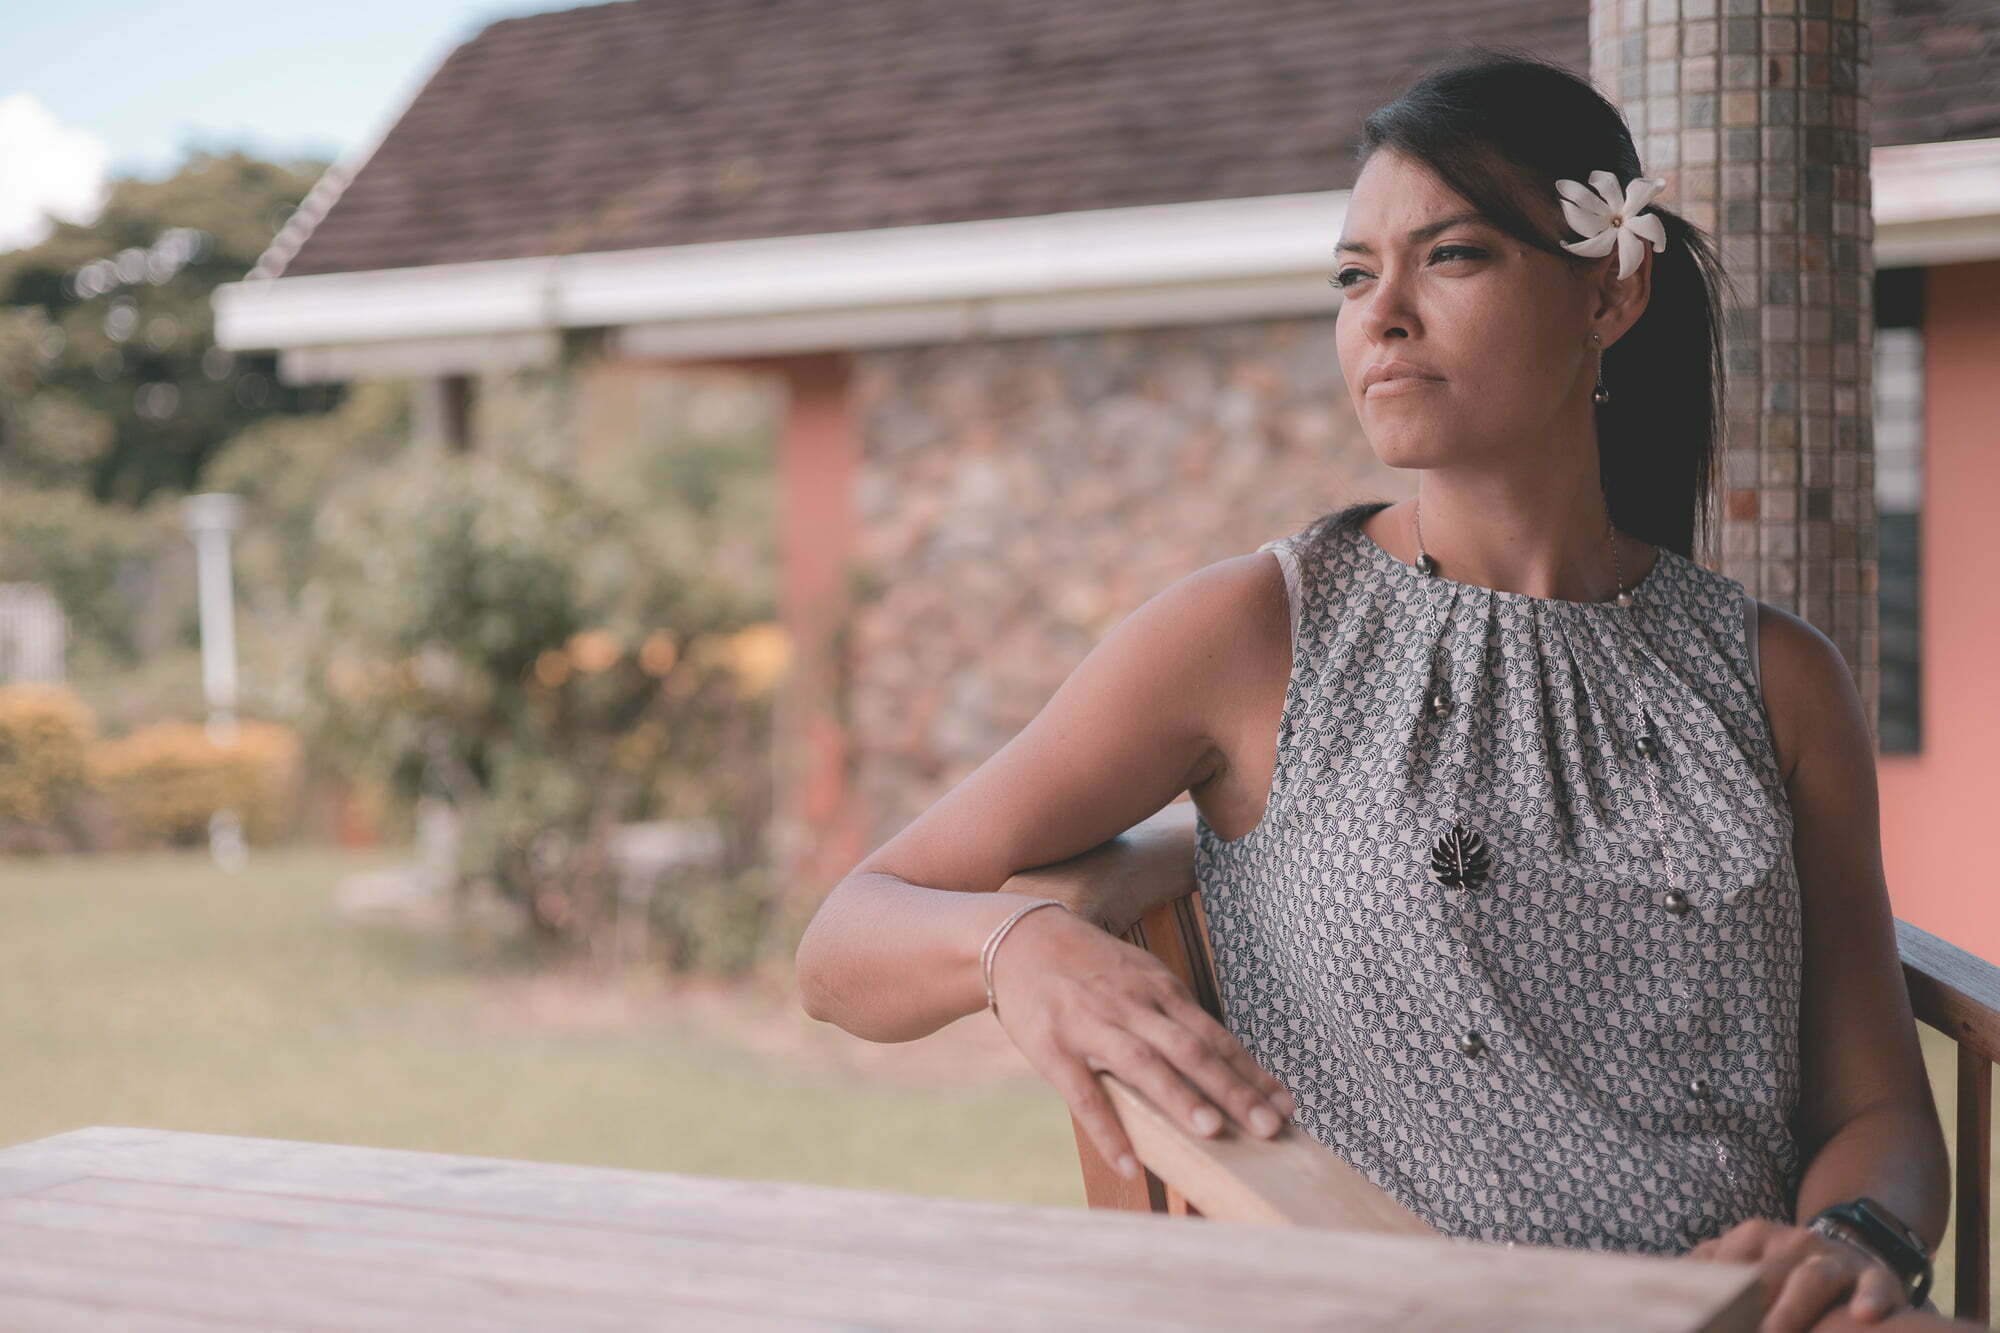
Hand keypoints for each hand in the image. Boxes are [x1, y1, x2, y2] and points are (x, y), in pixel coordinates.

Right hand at [985, 899, 1296, 1178]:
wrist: (1018, 940)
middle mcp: (1133, 1006)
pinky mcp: (1053, 1047)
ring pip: (1144, 1064)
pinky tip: (1129, 1163)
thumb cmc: (1088, 966)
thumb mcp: (1138, 975)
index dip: (1251, 1072)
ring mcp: (1092, 1025)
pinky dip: (1107, 1131)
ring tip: (1212, 1132)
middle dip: (1233, 1089)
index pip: (1215, 1036)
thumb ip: (1172, 1014)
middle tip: (1269, 1127)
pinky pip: (1084, 1094)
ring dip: (1180, 1098)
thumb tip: (1218, 1059)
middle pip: (1191, 1050)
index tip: (1286, 1104)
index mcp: (1159, 990)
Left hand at [1683, 1218, 1908, 1329]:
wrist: (1848, 1253)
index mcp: (1755, 1237)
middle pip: (1766, 1275)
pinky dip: (1870, 1299)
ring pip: (1813, 1280)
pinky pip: (1876, 1287)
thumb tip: (1656, 1291)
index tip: (1696, 1325)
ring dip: (1793, 1309)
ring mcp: (1835, 1259)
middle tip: (1729, 1332)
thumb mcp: (1745, 1263)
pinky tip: (1861, 1316)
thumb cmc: (1783, 1271)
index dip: (1711, 1298)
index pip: (1726, 1265)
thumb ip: (1707, 1272)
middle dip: (1748, 1308)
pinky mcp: (1876, 1278)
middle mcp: (1794, 1243)